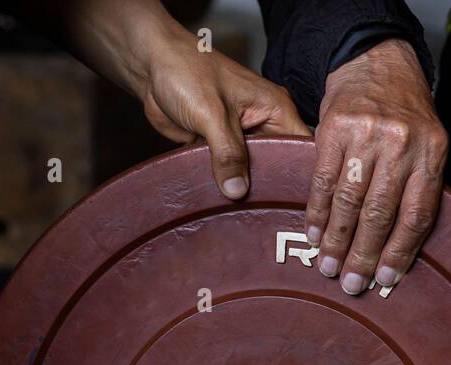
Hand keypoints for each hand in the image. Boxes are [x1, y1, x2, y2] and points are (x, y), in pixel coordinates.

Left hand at [134, 16, 308, 197]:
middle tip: (269, 214)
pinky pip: (227, 172)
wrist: (149, 64)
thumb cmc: (185, 71)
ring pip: (251, 173)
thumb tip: (237, 191)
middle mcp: (263, 124)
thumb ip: (228, 153)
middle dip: (270, 188)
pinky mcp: (219, 147)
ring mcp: (240, 137)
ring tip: (248, 214)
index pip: (301, 148)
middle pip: (278, 166)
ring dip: (244, 189)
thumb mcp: (212, 114)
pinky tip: (224, 204)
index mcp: (274, 109)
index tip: (297, 202)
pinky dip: (223, 184)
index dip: (301, 175)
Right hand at [308, 39, 447, 294]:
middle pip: (380, 213)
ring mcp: (366, 136)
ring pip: (349, 202)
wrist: (376, 63)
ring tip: (329, 266)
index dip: (400, 252)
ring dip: (337, 241)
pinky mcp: (334, 130)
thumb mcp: (428, 144)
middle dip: (363, 255)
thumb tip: (398, 248)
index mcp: (431, 153)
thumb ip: (418, 187)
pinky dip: (318, 213)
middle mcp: (401, 145)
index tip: (386, 279)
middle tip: (352, 284)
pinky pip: (323, 182)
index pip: (416, 214)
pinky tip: (315, 234)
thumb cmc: (404, 113)